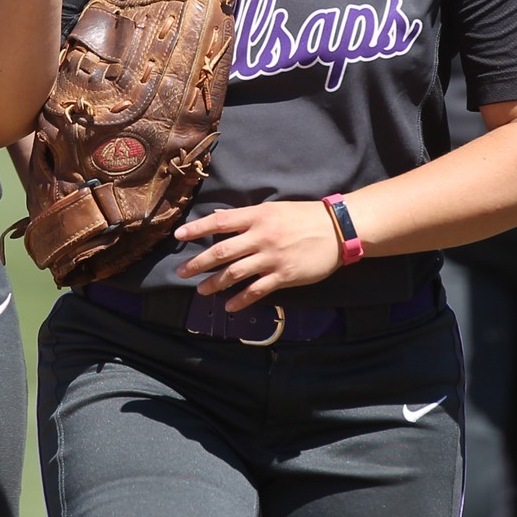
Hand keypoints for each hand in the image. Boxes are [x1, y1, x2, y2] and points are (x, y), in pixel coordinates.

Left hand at [174, 201, 343, 310]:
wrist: (337, 229)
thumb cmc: (304, 217)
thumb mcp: (274, 209)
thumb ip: (249, 217)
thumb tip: (221, 221)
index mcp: (258, 216)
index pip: (220, 221)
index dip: (198, 228)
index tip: (179, 235)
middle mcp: (261, 236)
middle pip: (222, 250)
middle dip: (198, 263)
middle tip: (181, 272)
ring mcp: (272, 257)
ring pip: (235, 273)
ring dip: (215, 283)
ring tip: (202, 291)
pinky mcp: (284, 275)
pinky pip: (257, 290)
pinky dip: (241, 299)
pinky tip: (230, 306)